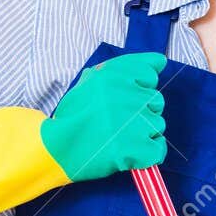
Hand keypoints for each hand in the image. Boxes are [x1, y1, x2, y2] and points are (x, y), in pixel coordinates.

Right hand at [40, 51, 167, 181]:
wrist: (56, 148)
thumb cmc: (73, 116)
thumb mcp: (89, 81)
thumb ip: (121, 70)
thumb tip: (158, 61)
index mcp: (114, 76)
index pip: (149, 73)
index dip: (140, 87)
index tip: (125, 98)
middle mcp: (126, 96)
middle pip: (156, 101)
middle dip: (142, 111)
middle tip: (119, 122)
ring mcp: (134, 123)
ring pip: (158, 125)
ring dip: (144, 132)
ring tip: (120, 137)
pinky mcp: (135, 149)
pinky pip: (158, 149)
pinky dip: (149, 154)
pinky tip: (132, 152)